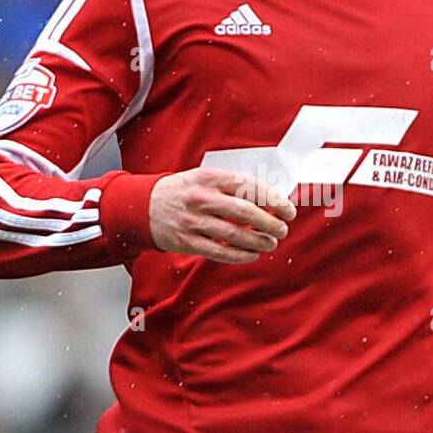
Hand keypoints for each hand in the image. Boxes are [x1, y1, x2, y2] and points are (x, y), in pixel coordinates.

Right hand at [148, 168, 295, 263]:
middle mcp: (201, 198)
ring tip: (270, 244)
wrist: (143, 206)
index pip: (249, 187)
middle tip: (282, 230)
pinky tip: (252, 255)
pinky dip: (240, 256)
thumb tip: (271, 200)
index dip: (273, 200)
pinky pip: (219, 252)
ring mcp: (193, 221)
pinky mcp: (187, 242)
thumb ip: (234, 185)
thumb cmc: (184, 191)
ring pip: (234, 235)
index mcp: (210, 177)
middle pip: (245, 212)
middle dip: (270, 223)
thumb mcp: (205, 177)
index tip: (288, 210)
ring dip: (258, 242)